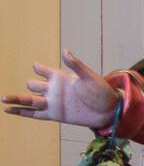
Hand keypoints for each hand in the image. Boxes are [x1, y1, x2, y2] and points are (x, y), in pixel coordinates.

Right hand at [2, 50, 118, 128]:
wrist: (110, 111)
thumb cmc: (102, 92)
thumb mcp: (90, 77)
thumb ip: (76, 65)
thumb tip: (65, 50)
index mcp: (61, 78)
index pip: (42, 70)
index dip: (39, 69)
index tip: (39, 69)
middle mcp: (54, 89)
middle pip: (33, 85)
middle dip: (31, 85)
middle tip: (31, 86)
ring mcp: (53, 103)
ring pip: (29, 100)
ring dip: (16, 99)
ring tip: (3, 99)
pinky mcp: (55, 115)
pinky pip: (34, 114)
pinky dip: (21, 112)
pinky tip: (9, 110)